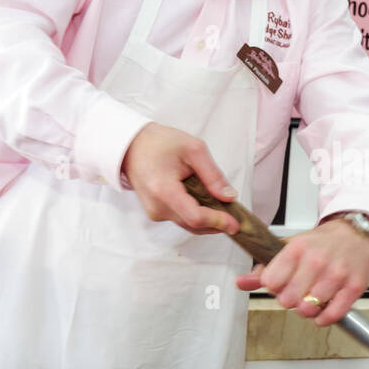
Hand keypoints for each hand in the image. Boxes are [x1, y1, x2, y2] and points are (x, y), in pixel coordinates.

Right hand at [120, 122, 239, 234]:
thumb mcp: (194, 150)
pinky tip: (206, 204)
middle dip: (217, 223)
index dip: (218, 222)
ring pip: (188, 224)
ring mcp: (154, 212)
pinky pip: (181, 218)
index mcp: (164, 191)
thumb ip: (213, 175)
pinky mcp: (155, 212)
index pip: (195, 217)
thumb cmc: (160, 143)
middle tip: (237, 217)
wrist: (131, 146)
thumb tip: (229, 197)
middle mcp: (157, 207)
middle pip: (193, 225)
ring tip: (225, 209)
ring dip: (208, 220)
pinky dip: (196, 215)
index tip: (236, 224)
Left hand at [235, 219, 368, 325]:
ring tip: (310, 298)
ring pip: (309, 309)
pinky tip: (322, 309)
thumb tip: (240, 282)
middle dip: (289, 300)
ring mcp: (336, 275)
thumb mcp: (289, 248)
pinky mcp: (353, 287)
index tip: (281, 284)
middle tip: (296, 292)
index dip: (274, 287)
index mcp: (297, 249)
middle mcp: (316, 261)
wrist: (355, 235)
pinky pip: (332, 315)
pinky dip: (323, 318)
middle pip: (288, 300)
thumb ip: (264, 269)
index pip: (271, 282)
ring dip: (306, 309)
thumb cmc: (320, 243)